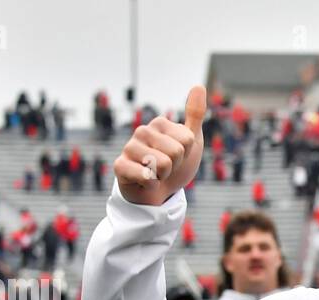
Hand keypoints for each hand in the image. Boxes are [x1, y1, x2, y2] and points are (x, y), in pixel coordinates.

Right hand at [114, 86, 205, 205]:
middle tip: (166, 169)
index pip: (187, 140)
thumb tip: (198, 86)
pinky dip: (151, 184)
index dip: (186, 154)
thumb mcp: (191, 141)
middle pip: (176, 152)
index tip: (177, 158)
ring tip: (155, 174)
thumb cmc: (174, 166)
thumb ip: (195, 115)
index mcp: (160, 123)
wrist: (157, 194)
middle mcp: (142, 131)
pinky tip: (144, 181)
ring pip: (163, 165)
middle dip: (175, 166)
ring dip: (163, 176)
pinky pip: (146, 175)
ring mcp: (129, 147)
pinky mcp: (120, 165)